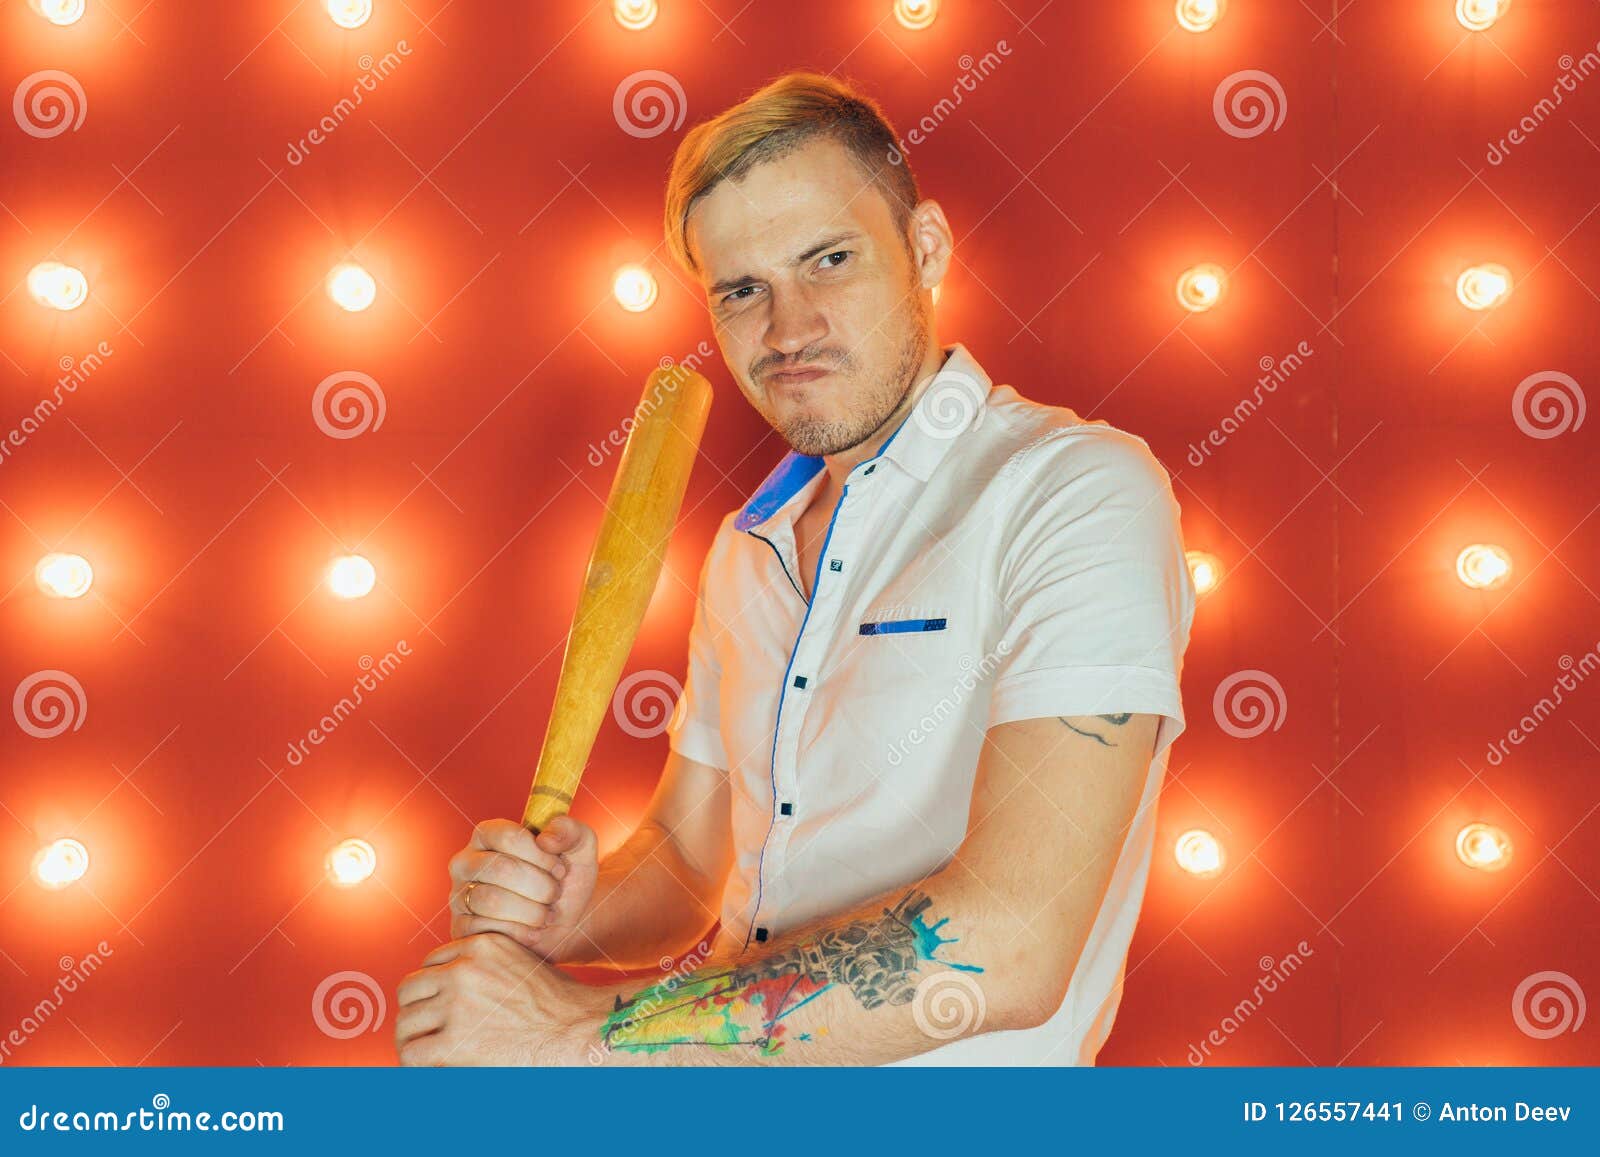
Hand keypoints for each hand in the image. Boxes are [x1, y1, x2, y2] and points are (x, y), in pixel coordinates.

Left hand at [394, 932, 601, 1065]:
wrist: (580, 1031)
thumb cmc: (561, 1004)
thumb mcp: (522, 963)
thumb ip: (488, 967)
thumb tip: (453, 985)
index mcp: (482, 944)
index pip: (431, 962)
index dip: (433, 988)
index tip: (440, 1009)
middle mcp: (464, 969)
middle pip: (410, 988)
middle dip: (416, 1011)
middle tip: (425, 1032)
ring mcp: (458, 1004)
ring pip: (405, 1021)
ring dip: (411, 1039)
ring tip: (425, 1053)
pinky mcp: (456, 1041)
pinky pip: (411, 1052)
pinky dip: (414, 1064)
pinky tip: (430, 1068)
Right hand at [448, 816, 598, 961]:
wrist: (565, 922)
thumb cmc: (566, 879)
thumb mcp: (580, 848)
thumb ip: (570, 831)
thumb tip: (546, 838)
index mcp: (489, 834)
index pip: (507, 836)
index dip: (541, 855)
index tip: (560, 868)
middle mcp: (466, 861)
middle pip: (500, 869)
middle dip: (540, 886)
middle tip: (555, 894)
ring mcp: (459, 895)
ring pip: (492, 900)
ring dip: (532, 911)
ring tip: (547, 913)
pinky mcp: (461, 927)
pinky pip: (487, 929)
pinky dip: (521, 932)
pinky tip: (534, 931)